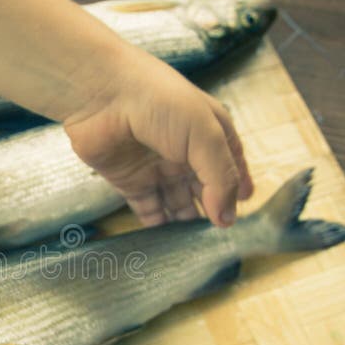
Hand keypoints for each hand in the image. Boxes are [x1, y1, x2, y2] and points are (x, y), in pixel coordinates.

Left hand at [64, 51, 253, 227]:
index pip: (231, 167)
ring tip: (194, 249)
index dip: (238, 190)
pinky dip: (158, 226)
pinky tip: (167, 244)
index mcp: (209, 133)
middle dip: (212, 213)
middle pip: (204, 190)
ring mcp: (157, 168)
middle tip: (218, 241)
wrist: (102, 95)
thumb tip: (227, 219)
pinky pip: (148, 209)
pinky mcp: (130, 181)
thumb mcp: (204, 134)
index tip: (242, 215)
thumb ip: (220, 177)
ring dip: (185, 224)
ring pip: (177, 204)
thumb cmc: (159, 102)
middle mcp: (184, 152)